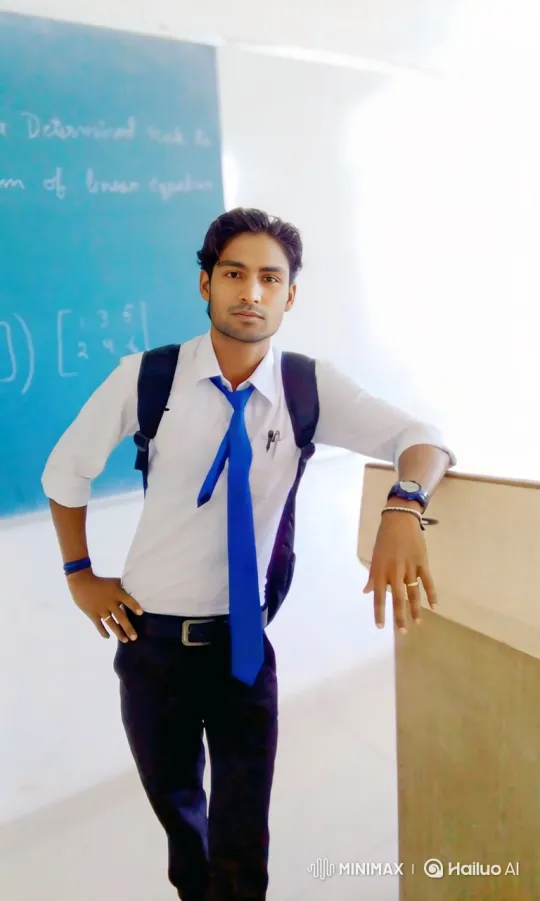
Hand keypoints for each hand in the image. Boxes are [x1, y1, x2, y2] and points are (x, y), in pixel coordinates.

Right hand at [67, 569, 142, 642]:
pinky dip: (103, 632)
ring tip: (125, 640)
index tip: (141, 613)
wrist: (82, 582)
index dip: (134, 606)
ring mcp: (101, 609)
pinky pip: (99, 625)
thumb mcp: (114, 582)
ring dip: (118, 633)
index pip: (128, 600)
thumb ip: (124, 588)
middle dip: (128, 628)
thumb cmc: (101, 582)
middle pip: (120, 617)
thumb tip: (137, 591)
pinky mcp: (93, 614)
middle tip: (134, 638)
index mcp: (116, 593)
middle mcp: (110, 602)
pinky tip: (108, 637)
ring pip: (111, 624)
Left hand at [363, 511, 436, 631]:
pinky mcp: (422, 563)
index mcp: (380, 570)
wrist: (399, 519)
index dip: (379, 612)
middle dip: (399, 617)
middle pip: (397, 599)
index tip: (380, 627)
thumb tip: (367, 591)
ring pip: (413, 593)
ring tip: (417, 623)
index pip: (378, 596)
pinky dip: (431, 594)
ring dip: (416, 609)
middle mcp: (394, 572)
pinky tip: (434, 606)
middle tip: (402, 631)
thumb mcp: (375, 556)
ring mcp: (409, 568)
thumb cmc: (384, 538)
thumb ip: (372, 576)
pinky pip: (428, 582)